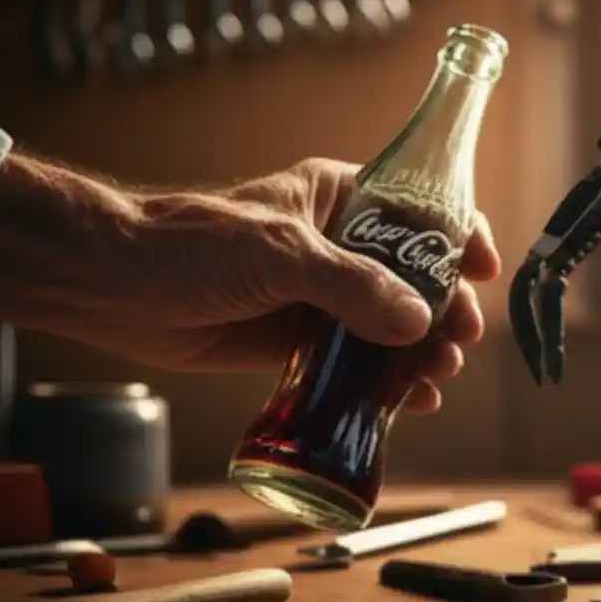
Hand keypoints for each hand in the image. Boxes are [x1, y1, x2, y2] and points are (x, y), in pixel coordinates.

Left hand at [0, 155, 500, 412]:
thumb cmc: (192, 244)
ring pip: (391, 324)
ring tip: (435, 380)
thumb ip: (352, 286)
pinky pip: (356, 362)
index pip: (418, 210)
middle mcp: (337, 244)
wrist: (116, 286)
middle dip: (446, 309)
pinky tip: (408, 404)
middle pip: (416, 276)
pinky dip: (385, 382)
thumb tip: (419, 323)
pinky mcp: (297, 341)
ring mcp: (319, 296)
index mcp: (339, 197)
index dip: (460, 237)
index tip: (484, 270)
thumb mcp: (282, 254)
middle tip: (459, 341)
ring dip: (422, 352)